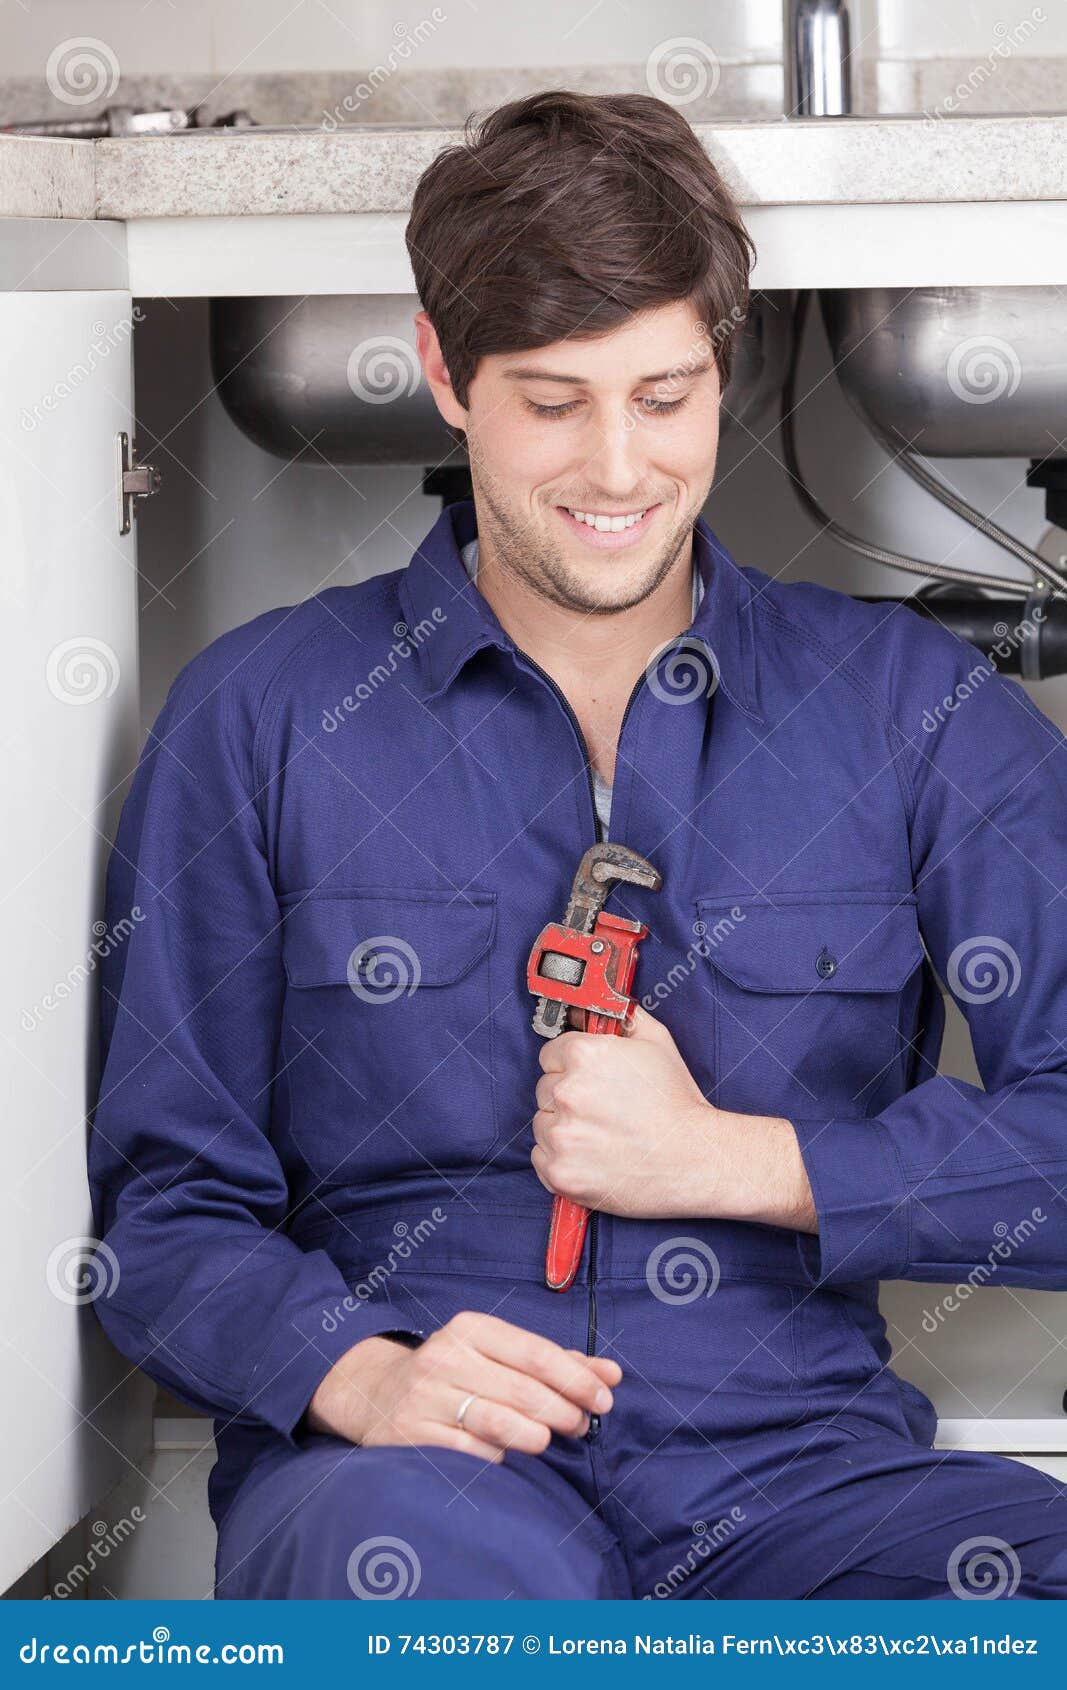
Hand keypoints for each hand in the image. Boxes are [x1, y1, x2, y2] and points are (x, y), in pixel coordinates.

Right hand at [304, 1311, 622, 1461]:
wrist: (376, 1394)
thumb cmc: (456, 1373)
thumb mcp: (498, 1354)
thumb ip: (557, 1363)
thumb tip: (612, 1375)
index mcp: (470, 1329)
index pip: (537, 1353)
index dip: (577, 1379)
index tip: (604, 1399)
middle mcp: (445, 1358)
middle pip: (525, 1392)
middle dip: (564, 1412)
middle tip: (581, 1425)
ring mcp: (426, 1399)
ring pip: (501, 1425)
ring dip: (538, 1437)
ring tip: (547, 1438)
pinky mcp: (412, 1437)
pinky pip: (475, 1455)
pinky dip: (499, 1457)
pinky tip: (504, 1452)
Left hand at [531, 1003, 817, 1229]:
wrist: (694, 1160)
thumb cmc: (677, 1102)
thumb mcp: (658, 1043)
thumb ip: (624, 1018)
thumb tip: (604, 1004)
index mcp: (583, 1055)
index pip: (550, 1055)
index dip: (571, 1066)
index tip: (590, 1080)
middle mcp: (566, 1092)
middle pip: (545, 1089)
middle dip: (568, 1098)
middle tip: (603, 1110)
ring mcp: (561, 1135)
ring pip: (543, 1124)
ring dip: (564, 1129)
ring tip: (602, 1136)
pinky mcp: (560, 1172)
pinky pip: (541, 1158)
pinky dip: (561, 1159)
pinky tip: (593, 1157)